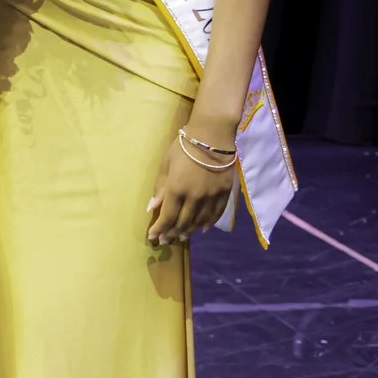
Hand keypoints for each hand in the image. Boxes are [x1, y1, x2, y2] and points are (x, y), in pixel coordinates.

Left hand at [147, 119, 238, 245]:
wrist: (213, 135)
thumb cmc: (184, 147)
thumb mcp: (166, 165)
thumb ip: (160, 189)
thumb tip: (152, 209)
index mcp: (177, 189)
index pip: (167, 217)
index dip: (159, 230)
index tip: (153, 237)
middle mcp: (195, 197)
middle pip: (183, 222)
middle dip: (171, 234)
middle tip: (165, 241)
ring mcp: (212, 196)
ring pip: (199, 221)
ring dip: (189, 231)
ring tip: (180, 237)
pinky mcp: (224, 193)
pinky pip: (216, 214)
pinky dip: (208, 223)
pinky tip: (201, 229)